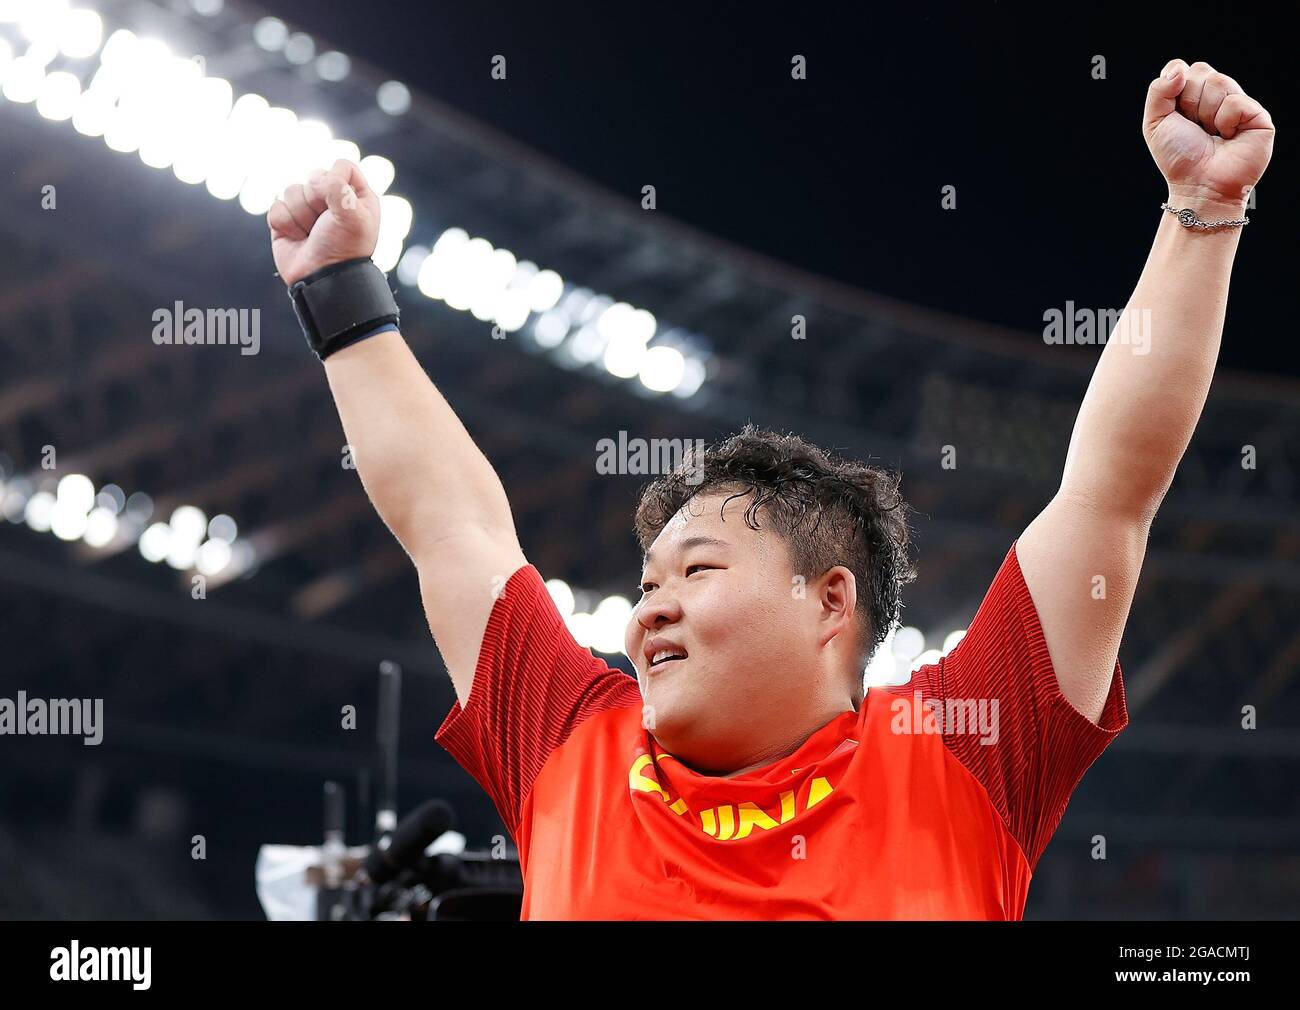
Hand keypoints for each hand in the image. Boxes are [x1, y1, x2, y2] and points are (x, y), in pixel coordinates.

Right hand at [268, 159, 380, 286]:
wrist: (322, 279)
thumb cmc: (344, 249)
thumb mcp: (353, 216)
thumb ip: (338, 187)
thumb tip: (313, 179)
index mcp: (355, 196)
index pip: (342, 166)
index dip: (336, 180)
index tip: (340, 203)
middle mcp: (331, 200)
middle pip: (313, 176)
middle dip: (315, 200)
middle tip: (325, 224)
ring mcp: (306, 209)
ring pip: (291, 190)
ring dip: (301, 215)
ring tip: (312, 234)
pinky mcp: (285, 221)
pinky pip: (276, 206)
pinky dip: (285, 224)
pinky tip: (297, 238)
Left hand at [1143, 60, 1273, 213]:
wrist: (1199, 185)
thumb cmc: (1178, 158)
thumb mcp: (1154, 123)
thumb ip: (1158, 91)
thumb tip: (1178, 68)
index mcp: (1192, 96)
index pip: (1184, 68)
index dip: (1175, 87)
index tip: (1175, 114)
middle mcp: (1216, 97)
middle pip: (1201, 71)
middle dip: (1189, 102)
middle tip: (1194, 128)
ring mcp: (1238, 104)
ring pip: (1219, 82)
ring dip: (1206, 113)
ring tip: (1211, 134)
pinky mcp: (1257, 115)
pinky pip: (1236, 101)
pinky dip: (1225, 121)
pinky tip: (1227, 137)